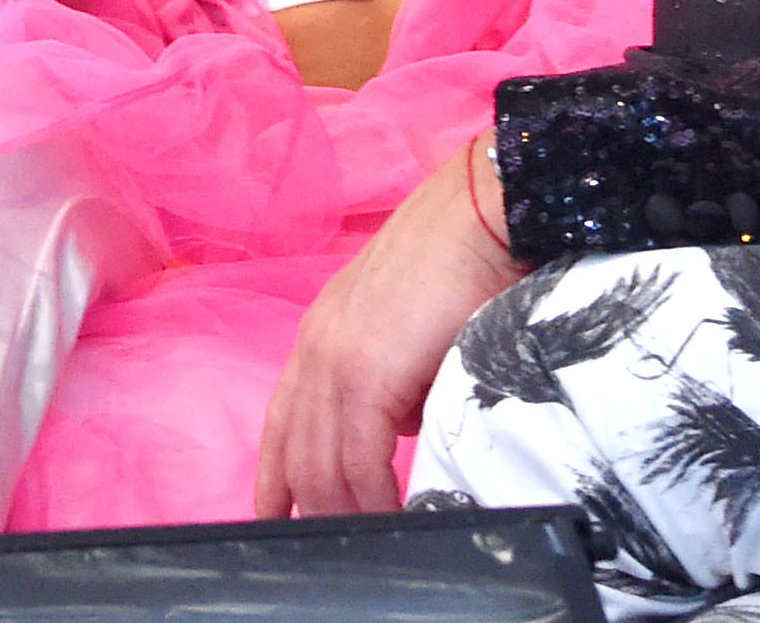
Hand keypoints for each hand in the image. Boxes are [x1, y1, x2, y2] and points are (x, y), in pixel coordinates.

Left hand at [258, 138, 530, 516]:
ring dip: (346, 513)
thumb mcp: (412, 325)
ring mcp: (335, 361)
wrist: (483, 211)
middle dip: (312, 510)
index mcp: (323, 332)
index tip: (277, 516)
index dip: (275, 475)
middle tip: (336, 547)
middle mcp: (316, 347)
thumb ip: (395, 374)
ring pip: (322, 466)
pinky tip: (394, 518)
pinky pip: (359, 462)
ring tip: (371, 543)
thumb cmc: (466, 258)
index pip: (282, 421)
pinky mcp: (365, 376)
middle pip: (297, 453)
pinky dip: (374, 500)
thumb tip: (403, 421)